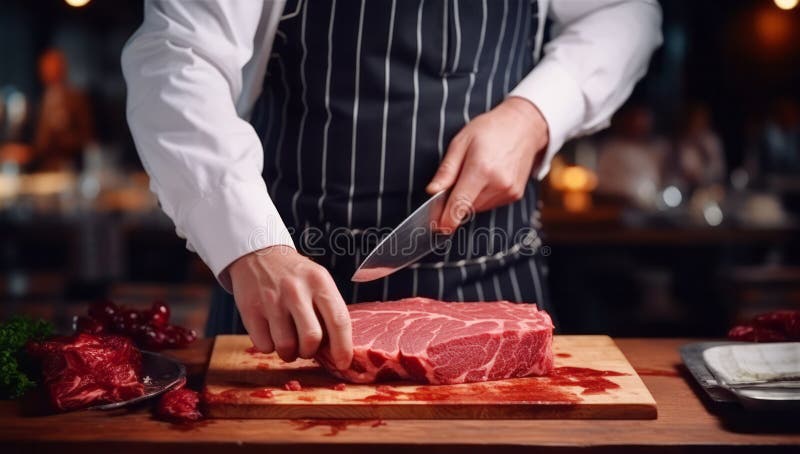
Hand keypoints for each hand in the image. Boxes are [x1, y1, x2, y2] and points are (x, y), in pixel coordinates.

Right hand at [228, 246, 352, 368]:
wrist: (259, 255)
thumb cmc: (295, 275)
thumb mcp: (319, 281)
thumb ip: (329, 309)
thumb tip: (339, 349)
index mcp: (320, 282)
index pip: (338, 320)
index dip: (343, 347)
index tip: (343, 363)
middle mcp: (296, 290)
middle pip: (311, 338)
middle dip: (311, 352)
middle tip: (307, 348)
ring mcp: (272, 300)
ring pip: (286, 346)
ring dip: (290, 354)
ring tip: (289, 343)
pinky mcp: (251, 310)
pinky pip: (265, 346)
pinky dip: (270, 348)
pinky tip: (272, 334)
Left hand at [426, 97, 548, 231]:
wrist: (524, 126)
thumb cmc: (490, 130)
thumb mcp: (461, 142)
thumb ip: (446, 170)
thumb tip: (432, 192)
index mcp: (481, 169)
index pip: (460, 204)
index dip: (447, 219)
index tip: (438, 228)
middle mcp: (498, 184)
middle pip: (467, 208)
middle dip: (455, 202)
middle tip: (454, 182)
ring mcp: (509, 191)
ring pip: (478, 208)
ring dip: (469, 199)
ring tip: (474, 173)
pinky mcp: (515, 195)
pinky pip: (490, 204)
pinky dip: (482, 196)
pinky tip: (486, 177)